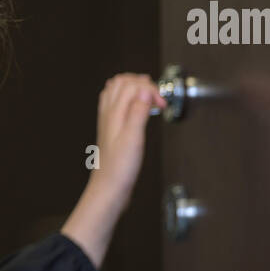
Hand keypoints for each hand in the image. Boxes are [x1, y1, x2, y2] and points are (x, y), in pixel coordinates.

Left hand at [90, 72, 165, 208]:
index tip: (161, 103)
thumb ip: (138, 111)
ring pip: (117, 91)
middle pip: (122, 82)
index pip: (131, 84)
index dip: (150, 89)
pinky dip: (130, 100)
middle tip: (157, 97)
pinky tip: (139, 110)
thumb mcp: (133, 137)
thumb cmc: (120, 168)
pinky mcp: (112, 129)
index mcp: (114, 113)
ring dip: (135, 89)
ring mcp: (108, 121)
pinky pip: (117, 104)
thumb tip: (144, 90)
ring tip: (149, 98)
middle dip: (142, 83)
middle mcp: (108, 114)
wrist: (109, 188)